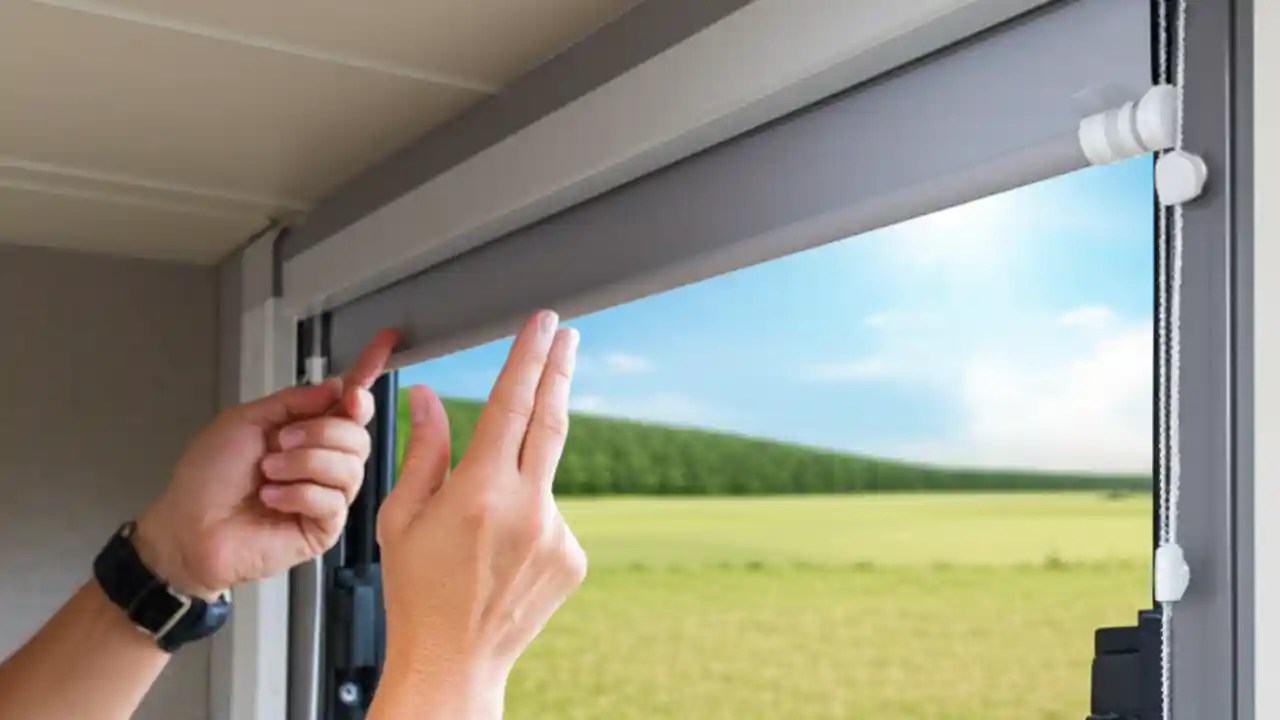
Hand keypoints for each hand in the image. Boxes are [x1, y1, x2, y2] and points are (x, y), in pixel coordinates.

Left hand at [132, 330, 399, 597]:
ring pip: (350, 465)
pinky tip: (273, 499)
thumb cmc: (208, 476)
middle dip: (321, 431)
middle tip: (280, 442)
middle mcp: (323, 460)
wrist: (188, 528)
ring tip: (268, 474)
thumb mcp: (245, 421)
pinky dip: (299, 493)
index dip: (367, 368)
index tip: (386, 339)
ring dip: (304, 463)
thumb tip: (338, 387)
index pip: (347, 398)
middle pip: (358, 432)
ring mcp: (327, 494)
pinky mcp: (324, 527)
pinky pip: (333, 500)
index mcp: (306, 430)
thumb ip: (293, 402)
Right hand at [371, 311, 586, 719]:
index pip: (512, 404)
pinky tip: (501, 557)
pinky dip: (528, 521)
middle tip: (566, 336)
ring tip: (480, 535)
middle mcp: (528, 508)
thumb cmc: (416, 593)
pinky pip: (551, 517)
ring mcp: (557, 534)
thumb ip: (424, 450)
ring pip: (542, 478)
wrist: (452, 663)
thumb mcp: (401, 517)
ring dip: (517, 482)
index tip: (543, 324)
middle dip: (558, 371)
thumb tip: (430, 397)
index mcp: (480, 493)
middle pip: (551, 420)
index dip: (528, 357)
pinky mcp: (574, 557)